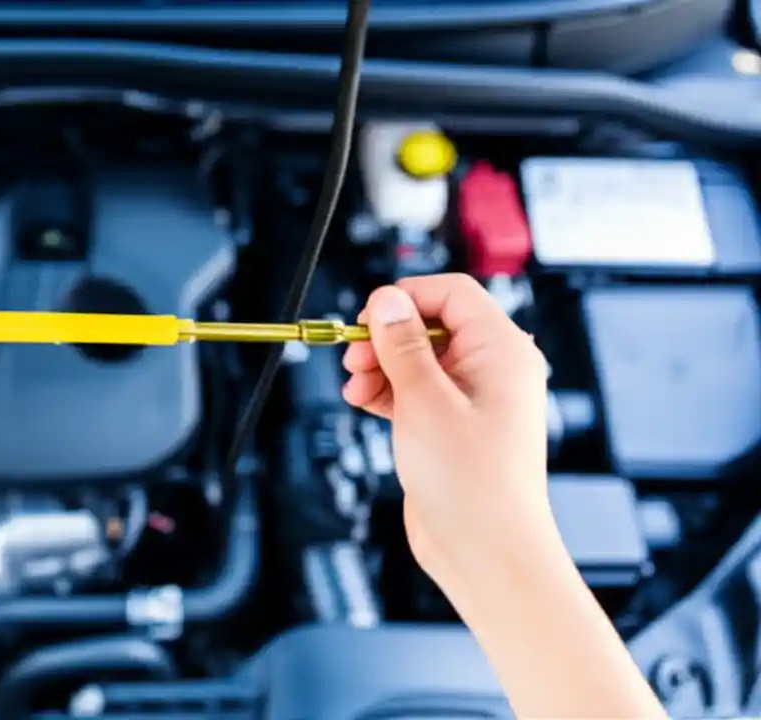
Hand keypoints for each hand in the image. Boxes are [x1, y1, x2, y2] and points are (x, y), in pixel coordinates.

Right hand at [341, 274, 551, 593]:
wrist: (487, 550)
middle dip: (386, 337)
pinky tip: (365, 400)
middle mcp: (493, 370)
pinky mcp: (454, 425)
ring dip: (381, 365)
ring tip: (356, 386)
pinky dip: (388, 391)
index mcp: (502, 351)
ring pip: (419, 359)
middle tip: (355, 357)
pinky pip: (417, 390)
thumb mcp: (425, 401)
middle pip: (431, 325)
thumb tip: (388, 301)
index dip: (406, 298)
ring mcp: (474, 399)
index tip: (369, 317)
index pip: (452, 294)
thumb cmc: (474, 484)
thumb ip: (402, 345)